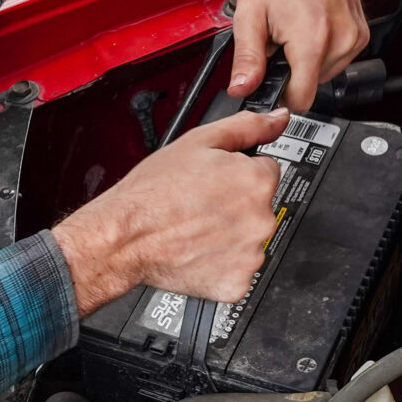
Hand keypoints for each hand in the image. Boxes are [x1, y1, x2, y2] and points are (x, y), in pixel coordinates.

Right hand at [52, 108, 289, 313]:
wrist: (125, 237)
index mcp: (256, 181)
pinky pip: (239, 270)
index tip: (219, 183)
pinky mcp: (238, 283)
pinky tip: (199, 251)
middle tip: (202, 206)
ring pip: (249, 239)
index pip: (267, 172)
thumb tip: (276, 118)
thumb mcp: (197, 142)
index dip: (239, 175)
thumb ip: (247, 127)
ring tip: (197, 228)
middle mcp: (261, 219)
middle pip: (260, 208)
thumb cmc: (153, 193)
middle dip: (236, 206)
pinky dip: (223, 265)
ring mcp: (251, 254)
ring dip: (231, 236)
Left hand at [228, 0, 367, 111]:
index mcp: (312, 41)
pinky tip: (312, 25)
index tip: (270, 82)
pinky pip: (339, 59)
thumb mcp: (250, 14)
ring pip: (325, 74)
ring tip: (296, 29)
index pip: (300, 100)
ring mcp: (355, 38)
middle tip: (280, 39)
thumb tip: (242, 89)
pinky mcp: (362, 34)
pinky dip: (323, 49)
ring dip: (307, 60)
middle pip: (311, 86)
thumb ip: (247, 58)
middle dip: (291, 70)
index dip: (280, 95)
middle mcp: (340, 42)